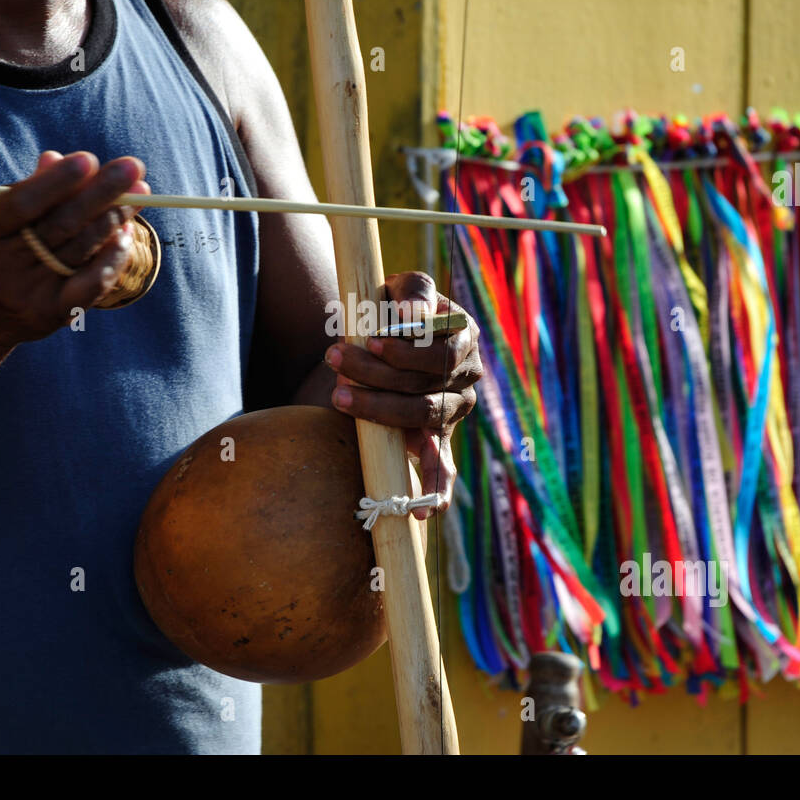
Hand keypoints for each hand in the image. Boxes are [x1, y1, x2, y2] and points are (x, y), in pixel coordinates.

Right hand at [0, 151, 149, 345]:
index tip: (89, 158)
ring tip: (139, 194)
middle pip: (61, 225)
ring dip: (114, 218)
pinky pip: (90, 285)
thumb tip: (58, 159)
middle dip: (101, 193)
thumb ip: (26, 189)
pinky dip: (112, 259)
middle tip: (133, 167)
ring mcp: (27, 292)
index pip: (23, 203)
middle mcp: (2, 263)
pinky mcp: (50, 313)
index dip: (57, 182)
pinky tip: (126, 236)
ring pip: (80, 249)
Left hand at [324, 271, 482, 518]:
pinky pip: (444, 469)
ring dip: (379, 410)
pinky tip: (425, 513)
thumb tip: (411, 315)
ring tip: (338, 394)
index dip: (405, 352)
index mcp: (463, 337)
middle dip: (376, 376)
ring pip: (422, 417)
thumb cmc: (391, 307)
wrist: (381, 334)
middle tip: (333, 360)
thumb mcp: (401, 287)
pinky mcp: (439, 440)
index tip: (367, 343)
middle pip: (424, 386)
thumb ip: (413, 292)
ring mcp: (454, 411)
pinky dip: (437, 491)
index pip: (440, 353)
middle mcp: (466, 375)